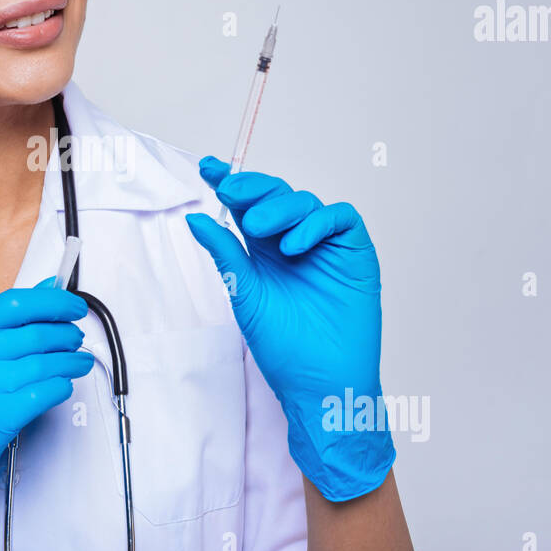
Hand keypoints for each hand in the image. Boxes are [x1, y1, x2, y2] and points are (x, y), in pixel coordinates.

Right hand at [0, 278, 94, 550]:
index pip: (11, 304)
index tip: (72, 306)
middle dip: (65, 335)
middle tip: (76, 339)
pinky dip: (60, 388)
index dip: (51, 302)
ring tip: (79, 362)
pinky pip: (40, 395)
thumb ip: (2, 328)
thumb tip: (46, 290)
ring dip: (69, 362)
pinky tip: (63, 386)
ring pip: (40, 365)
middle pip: (31, 335)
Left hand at [185, 155, 394, 501]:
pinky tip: (295, 244)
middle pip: (275, 196)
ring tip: (260, 229)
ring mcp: (326, 245)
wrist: (320, 382)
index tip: (207, 168)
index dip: (230, 182)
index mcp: (264, 250)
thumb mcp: (243, 292)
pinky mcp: (355, 252)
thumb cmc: (284, 346)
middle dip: (252, 188)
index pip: (247, 206)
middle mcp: (295, 241)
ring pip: (305, 202)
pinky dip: (316, 223)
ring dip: (280, 207)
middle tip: (231, 193)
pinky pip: (340, 218)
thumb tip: (196, 218)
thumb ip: (225, 253)